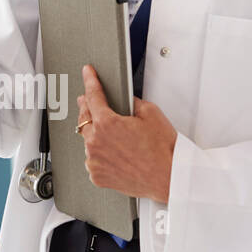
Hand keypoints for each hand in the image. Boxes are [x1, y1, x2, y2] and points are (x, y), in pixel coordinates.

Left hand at [77, 65, 177, 202]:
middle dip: (87, 106)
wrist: (168, 178)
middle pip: (84, 118)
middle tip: (89, 101)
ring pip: (87, 140)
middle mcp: (95, 142)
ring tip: (111, 134)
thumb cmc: (162, 151)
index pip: (93, 95)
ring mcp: (94, 161)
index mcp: (106, 123)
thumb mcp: (151, 113)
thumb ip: (132, 102)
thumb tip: (126, 101)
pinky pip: (93, 160)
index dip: (89, 81)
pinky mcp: (97, 175)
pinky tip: (113, 153)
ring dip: (94, 133)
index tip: (87, 73)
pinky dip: (99, 154)